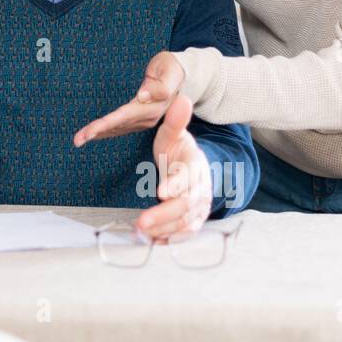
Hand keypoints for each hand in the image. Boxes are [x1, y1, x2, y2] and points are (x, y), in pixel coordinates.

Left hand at [72, 50, 185, 145]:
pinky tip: (93, 135)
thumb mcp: (170, 70)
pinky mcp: (140, 119)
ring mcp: (144, 120)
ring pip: (117, 128)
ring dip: (98, 134)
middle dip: (97, 132)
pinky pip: (120, 127)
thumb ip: (161, 85)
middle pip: (118, 125)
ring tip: (78, 139)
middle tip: (77, 140)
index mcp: (153, 106)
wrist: (182, 74)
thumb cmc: (172, 68)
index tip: (90, 132)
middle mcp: (148, 116)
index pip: (125, 116)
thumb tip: (143, 96)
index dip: (107, 123)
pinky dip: (106, 131)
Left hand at [133, 94, 212, 240]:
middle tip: (142, 222)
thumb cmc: (178, 152)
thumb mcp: (173, 135)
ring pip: (184, 223)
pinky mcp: (193, 221)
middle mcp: (200, 189)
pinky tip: (152, 242)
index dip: (176, 184)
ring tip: (141, 233)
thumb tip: (182, 99)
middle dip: (164, 215)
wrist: (194, 169)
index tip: (161, 192)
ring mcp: (198, 208)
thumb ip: (175, 121)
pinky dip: (169, 240)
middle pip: (185, 205)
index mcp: (195, 166)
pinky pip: (183, 234)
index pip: (188, 176)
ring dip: (163, 230)